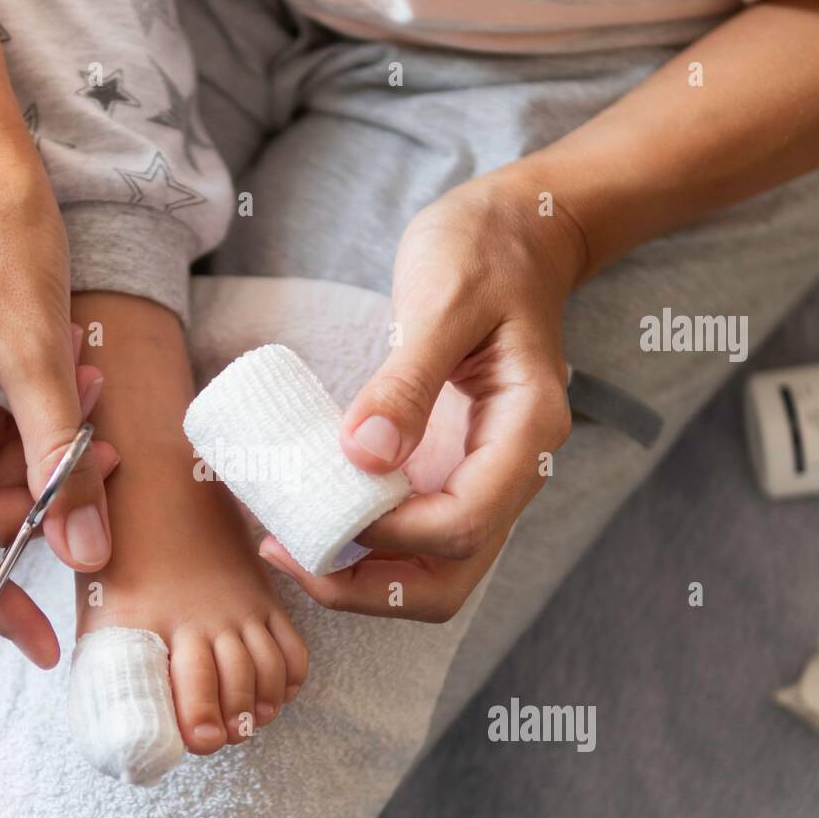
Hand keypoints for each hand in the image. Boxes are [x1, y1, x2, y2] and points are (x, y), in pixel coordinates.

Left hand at [260, 163, 584, 621]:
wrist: (520, 230)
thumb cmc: (486, 251)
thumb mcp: (441, 300)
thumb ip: (406, 382)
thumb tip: (362, 457)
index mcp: (527, 433)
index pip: (463, 524)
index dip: (388, 535)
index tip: (318, 507)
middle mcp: (515, 472)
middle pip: (451, 577)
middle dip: (370, 587)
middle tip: (291, 556)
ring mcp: (486, 478)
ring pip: (434, 571)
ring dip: (364, 577)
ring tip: (291, 546)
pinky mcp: (454, 469)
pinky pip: (415, 535)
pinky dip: (367, 544)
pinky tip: (315, 518)